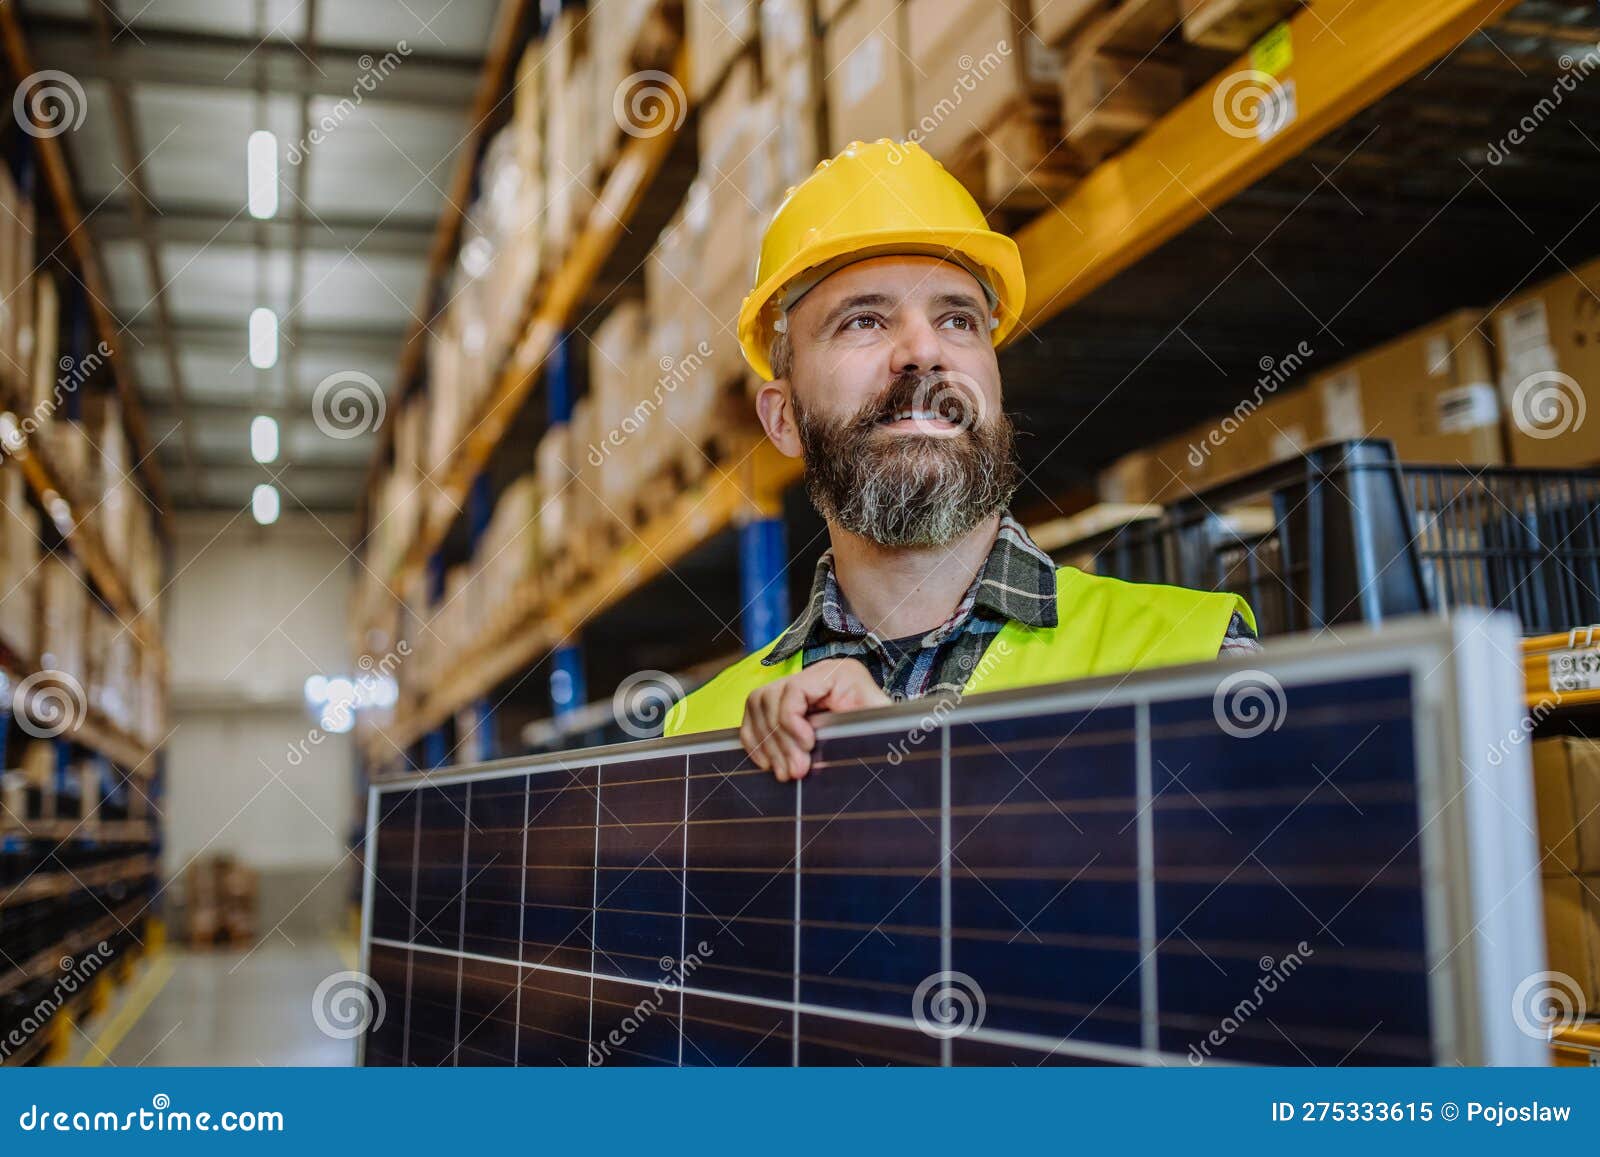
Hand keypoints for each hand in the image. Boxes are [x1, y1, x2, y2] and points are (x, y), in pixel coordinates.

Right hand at [739, 658, 890, 781]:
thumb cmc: (882, 724)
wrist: (880, 728)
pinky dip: (754, 740)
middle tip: (795, 772)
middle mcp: (810, 674)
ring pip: (757, 705)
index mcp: (836, 673)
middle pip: (771, 698)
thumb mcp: (883, 720)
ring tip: (784, 773)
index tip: (806, 746)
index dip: (792, 719)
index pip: (795, 687)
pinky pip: (752, 716)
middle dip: (780, 740)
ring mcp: (792, 686)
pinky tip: (768, 763)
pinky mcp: (780, 703)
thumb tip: (873, 737)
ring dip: (766, 744)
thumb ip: (875, 722)